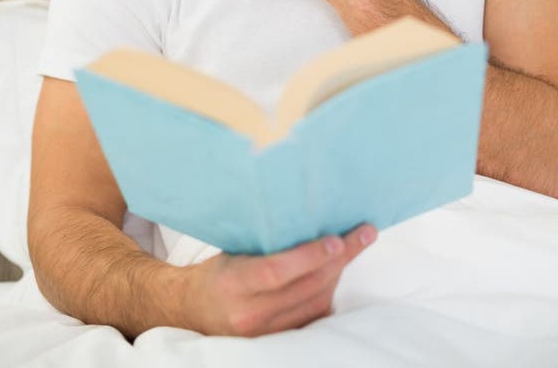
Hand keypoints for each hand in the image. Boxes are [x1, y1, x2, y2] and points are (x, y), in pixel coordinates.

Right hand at [181, 222, 377, 336]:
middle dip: (340, 257)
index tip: (337, 239)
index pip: (276, 271)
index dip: (309, 256)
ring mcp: (265, 334)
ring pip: (316, 301)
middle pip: (306, 286)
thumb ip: (266, 243)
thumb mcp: (233, 251)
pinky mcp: (278, 342)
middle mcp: (250, 314)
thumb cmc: (218, 271)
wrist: (193, 310)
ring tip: (355, 245)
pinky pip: (315, 316)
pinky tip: (336, 270)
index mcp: (234, 284)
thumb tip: (309, 215)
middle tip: (364, 233)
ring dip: (339, 272)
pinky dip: (329, 290)